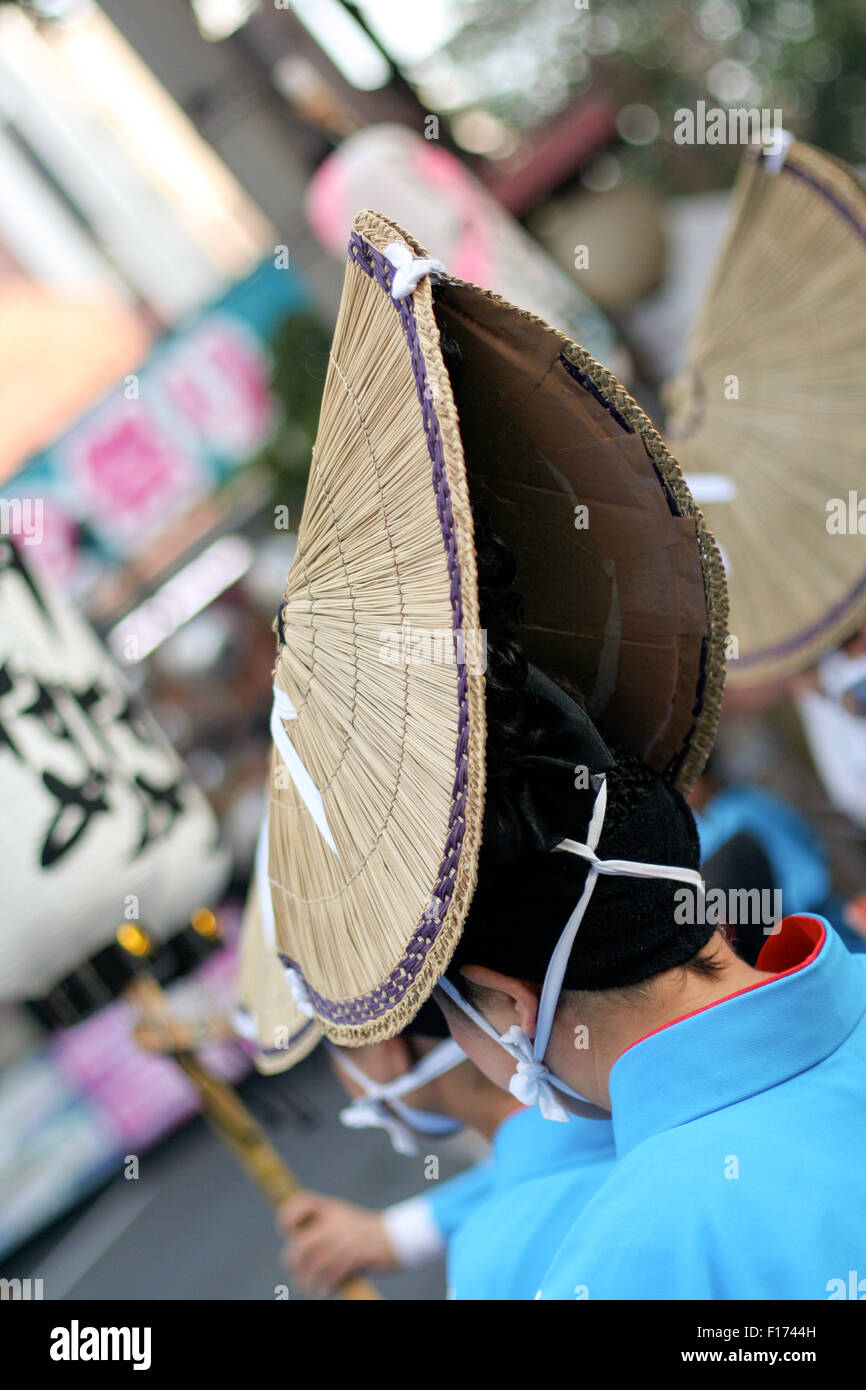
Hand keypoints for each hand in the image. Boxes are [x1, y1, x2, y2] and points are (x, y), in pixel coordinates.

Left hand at [278, 1192, 398, 1294]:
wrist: (396, 1238)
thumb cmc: (364, 1232)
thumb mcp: (342, 1218)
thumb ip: (320, 1225)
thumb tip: (294, 1245)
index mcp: (331, 1208)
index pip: (300, 1204)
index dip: (287, 1218)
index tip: (289, 1231)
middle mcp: (335, 1222)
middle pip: (300, 1243)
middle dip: (292, 1260)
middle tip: (295, 1268)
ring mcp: (345, 1240)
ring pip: (312, 1265)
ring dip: (305, 1280)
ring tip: (307, 1284)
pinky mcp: (354, 1258)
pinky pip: (329, 1278)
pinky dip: (322, 1288)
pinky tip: (323, 1290)